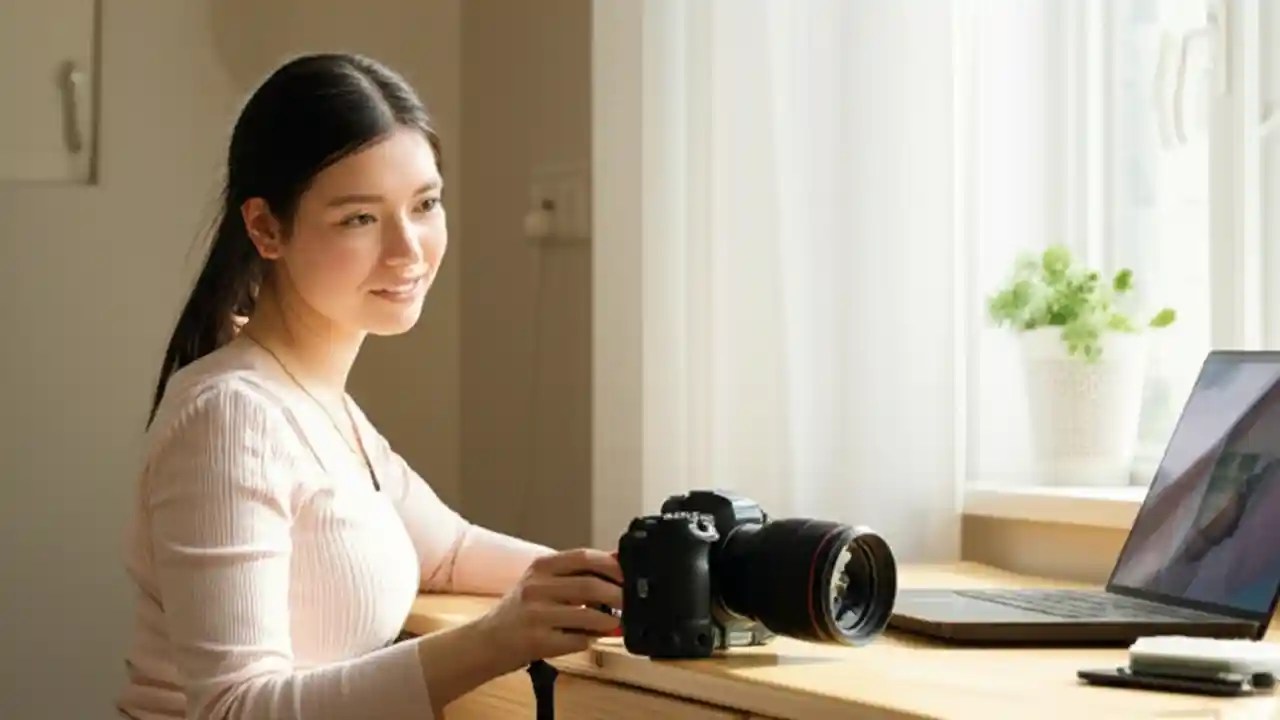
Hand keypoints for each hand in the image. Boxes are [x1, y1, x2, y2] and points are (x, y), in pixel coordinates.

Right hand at [476, 548, 622, 669]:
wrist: (486, 641)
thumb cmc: (519, 610)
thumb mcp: (541, 582)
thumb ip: (574, 574)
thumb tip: (615, 562)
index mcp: (541, 567)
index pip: (583, 557)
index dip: (611, 565)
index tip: (627, 574)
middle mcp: (537, 587)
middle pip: (590, 586)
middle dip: (617, 595)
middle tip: (628, 602)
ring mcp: (537, 615)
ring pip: (588, 615)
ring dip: (609, 621)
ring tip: (614, 623)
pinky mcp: (538, 641)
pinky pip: (577, 640)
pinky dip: (590, 639)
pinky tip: (589, 637)